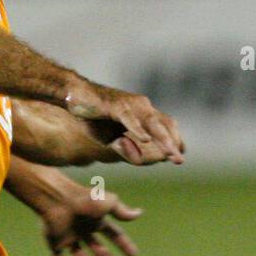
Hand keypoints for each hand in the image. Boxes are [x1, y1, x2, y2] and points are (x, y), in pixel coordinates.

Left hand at [39, 177, 142, 255]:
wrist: (58, 200)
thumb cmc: (84, 200)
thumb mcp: (108, 203)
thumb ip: (122, 211)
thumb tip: (139, 213)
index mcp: (96, 219)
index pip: (113, 234)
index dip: (123, 244)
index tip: (134, 255)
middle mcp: (82, 228)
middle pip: (96, 245)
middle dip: (104, 255)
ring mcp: (68, 236)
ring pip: (79, 254)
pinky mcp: (55, 243)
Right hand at [65, 79, 184, 165]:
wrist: (74, 95)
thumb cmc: (93, 116)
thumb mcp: (110, 139)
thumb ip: (125, 148)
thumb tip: (139, 160)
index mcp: (143, 114)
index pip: (165, 127)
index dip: (174, 141)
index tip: (180, 156)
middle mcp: (141, 107)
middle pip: (163, 125)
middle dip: (172, 144)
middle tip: (179, 161)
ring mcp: (130, 104)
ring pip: (151, 122)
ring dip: (162, 138)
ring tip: (170, 153)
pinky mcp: (115, 104)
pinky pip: (129, 118)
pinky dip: (138, 129)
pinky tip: (145, 140)